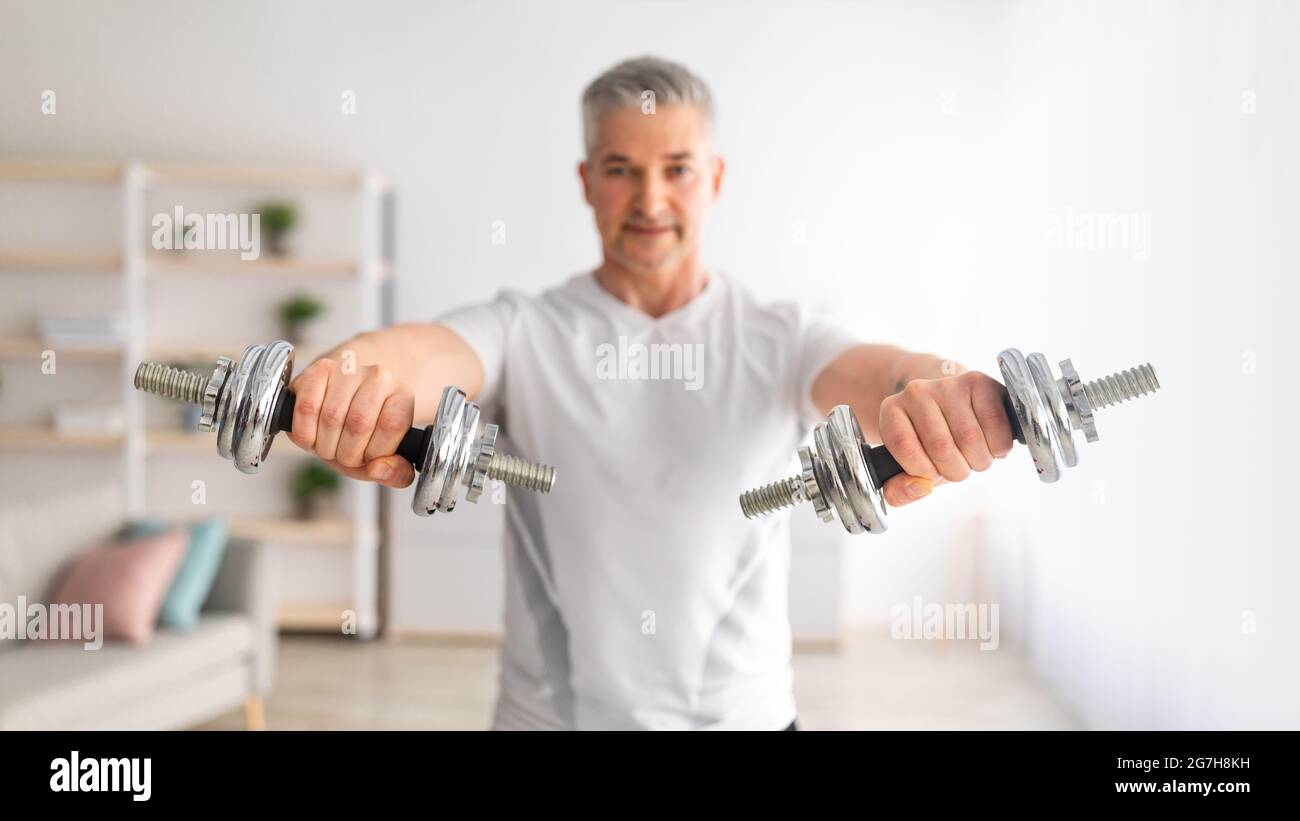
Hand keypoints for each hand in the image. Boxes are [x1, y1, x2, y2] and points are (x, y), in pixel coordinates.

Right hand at [286, 358, 416, 488]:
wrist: (338, 406)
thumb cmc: (362, 435)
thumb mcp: (382, 459)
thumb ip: (395, 473)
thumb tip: (380, 469)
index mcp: (402, 395)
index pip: (391, 425)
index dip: (374, 451)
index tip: (368, 457)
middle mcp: (379, 376)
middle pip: (359, 423)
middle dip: (347, 453)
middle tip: (344, 456)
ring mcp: (348, 369)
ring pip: (331, 417)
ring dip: (325, 446)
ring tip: (329, 447)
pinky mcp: (318, 369)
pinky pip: (306, 408)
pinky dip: (305, 434)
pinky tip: (312, 437)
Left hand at [877, 371, 1014, 506]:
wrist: (953, 409)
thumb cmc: (929, 445)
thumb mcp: (908, 470)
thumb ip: (900, 491)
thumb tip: (921, 488)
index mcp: (891, 411)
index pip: (904, 447)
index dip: (923, 470)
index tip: (931, 470)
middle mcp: (916, 392)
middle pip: (941, 447)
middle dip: (956, 471)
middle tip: (958, 465)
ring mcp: (948, 384)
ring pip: (970, 439)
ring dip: (979, 461)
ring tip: (974, 455)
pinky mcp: (979, 382)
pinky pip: (996, 426)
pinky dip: (998, 447)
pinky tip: (990, 443)